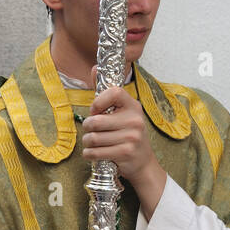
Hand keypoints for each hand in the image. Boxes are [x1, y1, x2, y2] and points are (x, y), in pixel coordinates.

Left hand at [82, 72, 166, 213]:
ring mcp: (132, 137)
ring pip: (92, 138)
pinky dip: (89, 154)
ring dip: (88, 143)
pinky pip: (94, 152)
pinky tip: (96, 153)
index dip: (97, 102)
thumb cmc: (125, 133)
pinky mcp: (126, 152)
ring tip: (96, 143)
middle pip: (94, 121)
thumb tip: (95, 68)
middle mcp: (135, 120)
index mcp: (133, 106)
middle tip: (94, 131)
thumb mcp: (119, 112)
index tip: (96, 111)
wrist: (142, 161)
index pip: (113, 92)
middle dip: (87, 128)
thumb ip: (104, 93)